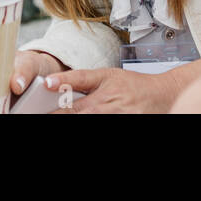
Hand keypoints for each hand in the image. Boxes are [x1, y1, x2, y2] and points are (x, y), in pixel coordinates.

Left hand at [39, 67, 180, 113]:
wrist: (162, 95)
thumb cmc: (133, 85)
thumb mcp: (106, 75)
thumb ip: (78, 78)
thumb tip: (51, 82)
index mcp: (99, 98)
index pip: (67, 109)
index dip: (50, 114)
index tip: (39, 110)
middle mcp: (105, 112)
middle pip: (75, 118)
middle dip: (59, 116)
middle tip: (44, 114)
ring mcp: (115, 119)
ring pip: (85, 121)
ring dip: (73, 118)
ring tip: (67, 113)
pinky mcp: (121, 125)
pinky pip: (97, 125)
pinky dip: (90, 119)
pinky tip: (90, 115)